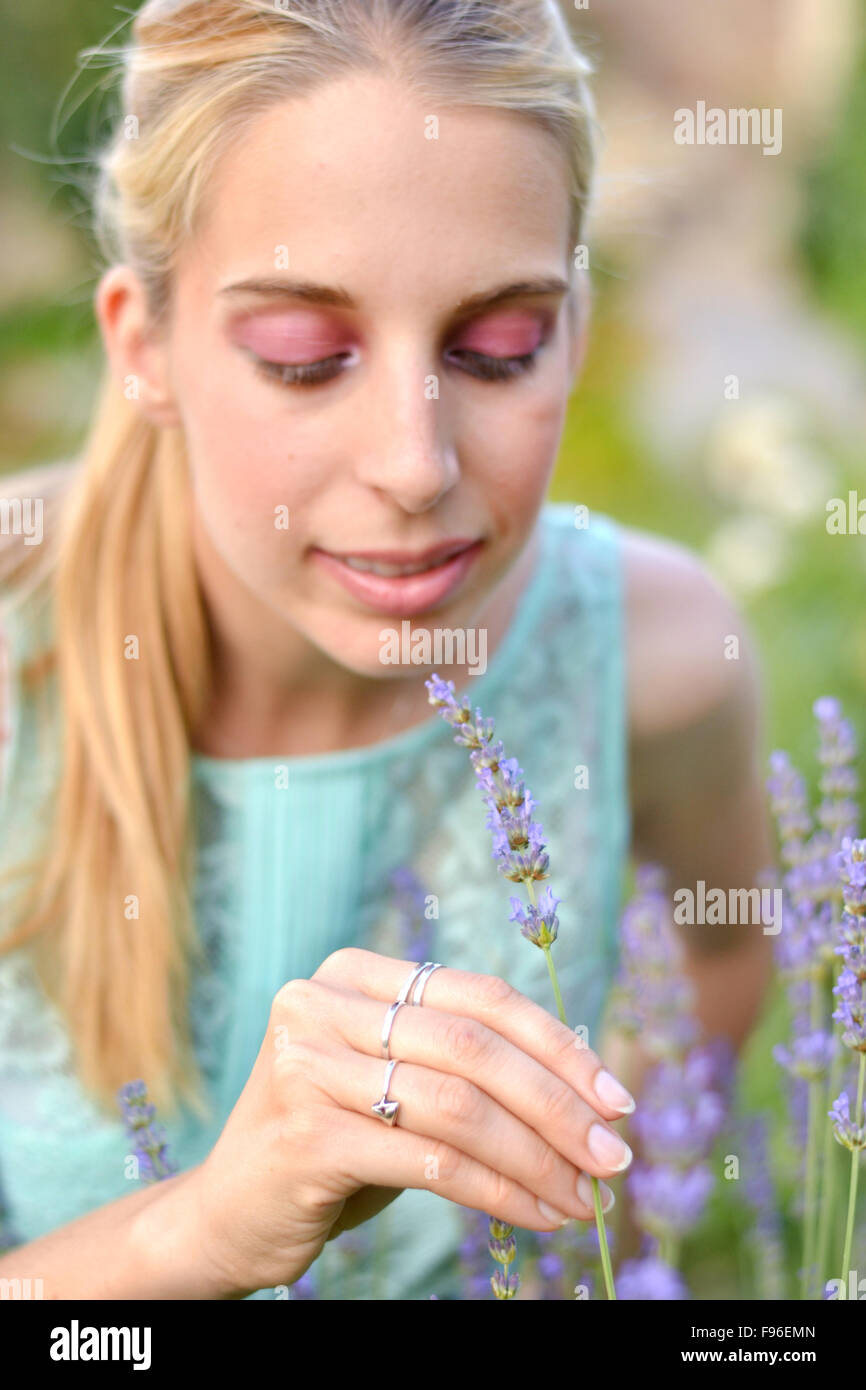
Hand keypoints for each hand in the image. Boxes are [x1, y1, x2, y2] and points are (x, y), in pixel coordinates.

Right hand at [188, 947, 634, 1296]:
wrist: (228, 1212)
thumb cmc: (332, 1142)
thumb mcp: (394, 1083)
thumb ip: (464, 1063)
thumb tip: (587, 1088)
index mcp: (352, 973)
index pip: (479, 996)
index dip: (557, 1045)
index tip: (615, 1097)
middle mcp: (322, 1003)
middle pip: (474, 1046)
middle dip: (558, 1104)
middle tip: (613, 1153)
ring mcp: (308, 1066)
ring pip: (460, 1106)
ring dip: (538, 1157)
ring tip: (585, 1197)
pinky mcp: (306, 1135)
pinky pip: (432, 1160)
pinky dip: (499, 1192)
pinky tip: (538, 1215)